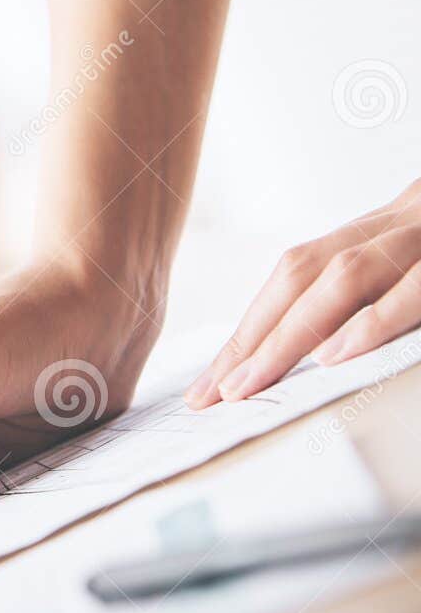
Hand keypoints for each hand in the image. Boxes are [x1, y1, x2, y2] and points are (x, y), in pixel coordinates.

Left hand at [186, 178, 420, 407]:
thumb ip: (381, 296)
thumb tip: (325, 354)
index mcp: (386, 225)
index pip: (299, 272)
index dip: (252, 327)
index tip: (213, 382)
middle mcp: (402, 218)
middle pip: (305, 273)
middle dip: (253, 337)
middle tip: (213, 394)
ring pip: (347, 275)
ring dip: (292, 334)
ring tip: (249, 384)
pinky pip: (416, 287)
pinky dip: (372, 321)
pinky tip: (332, 356)